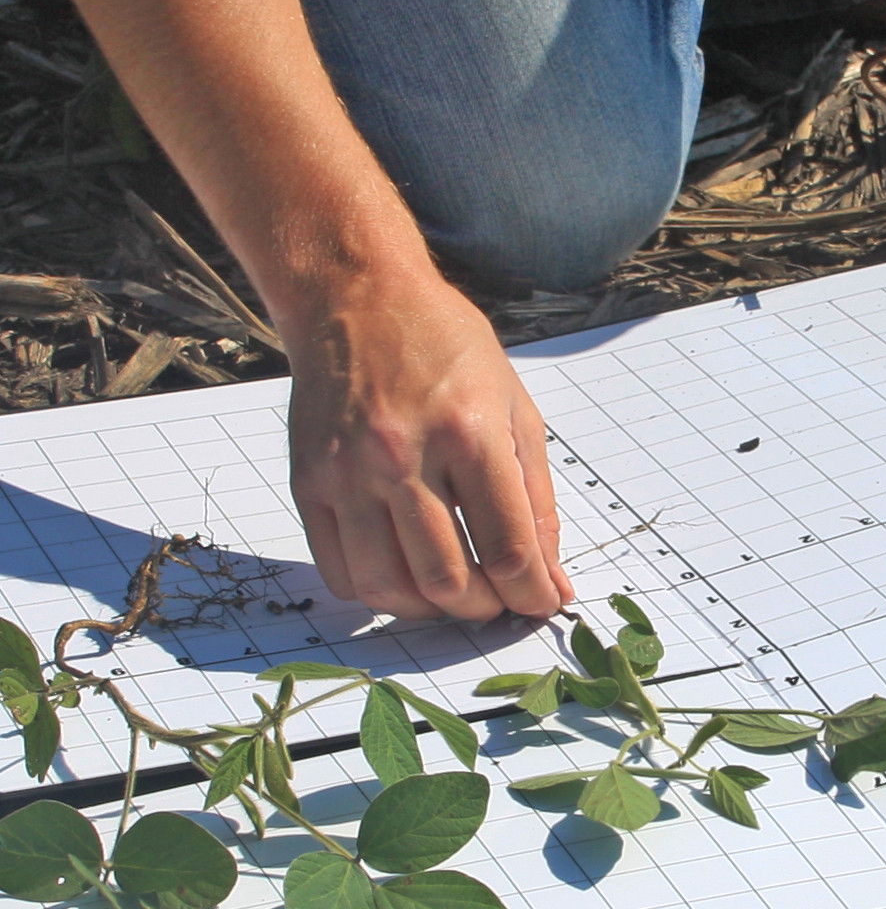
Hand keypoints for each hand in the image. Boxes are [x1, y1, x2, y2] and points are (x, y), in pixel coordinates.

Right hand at [287, 267, 573, 624]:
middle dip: (486, 609)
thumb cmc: (446, 347)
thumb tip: (553, 582)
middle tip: (499, 601)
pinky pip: (340, 571)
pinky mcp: (309, 482)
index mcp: (468, 433)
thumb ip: (537, 501)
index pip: (508, 548)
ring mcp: (347, 471)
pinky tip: (405, 577)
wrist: (357, 297)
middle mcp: (402, 455)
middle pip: (448, 580)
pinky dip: (378, 593)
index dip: (533, 594)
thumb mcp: (516, 409)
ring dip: (432, 612)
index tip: (542, 602)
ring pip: (390, 587)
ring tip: (455, 595)